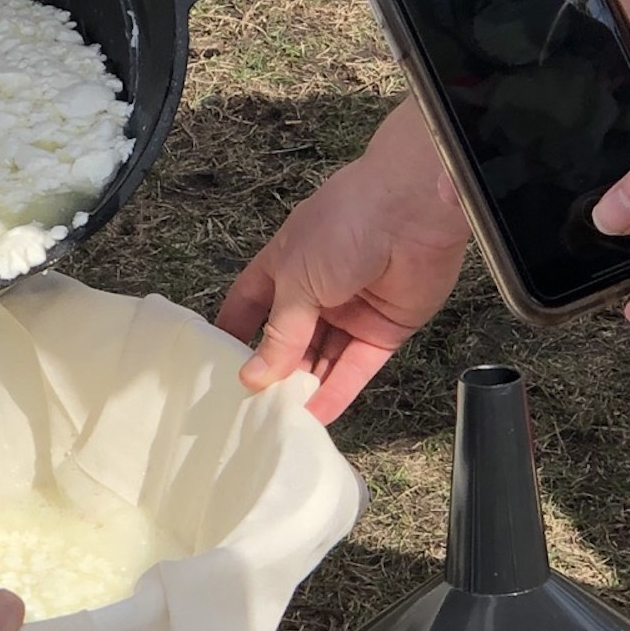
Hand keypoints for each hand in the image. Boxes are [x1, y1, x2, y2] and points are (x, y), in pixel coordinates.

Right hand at [216, 100, 470, 422]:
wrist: (413, 208)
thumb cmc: (344, 224)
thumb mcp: (296, 278)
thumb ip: (279, 333)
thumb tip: (253, 376)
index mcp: (284, 266)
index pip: (250, 305)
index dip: (234, 333)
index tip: (216, 368)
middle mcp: (315, 291)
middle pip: (287, 340)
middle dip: (271, 371)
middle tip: (249, 407)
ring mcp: (350, 311)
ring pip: (322, 358)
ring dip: (303, 387)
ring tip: (280, 421)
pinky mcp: (384, 329)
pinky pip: (356, 367)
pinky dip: (338, 391)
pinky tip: (316, 415)